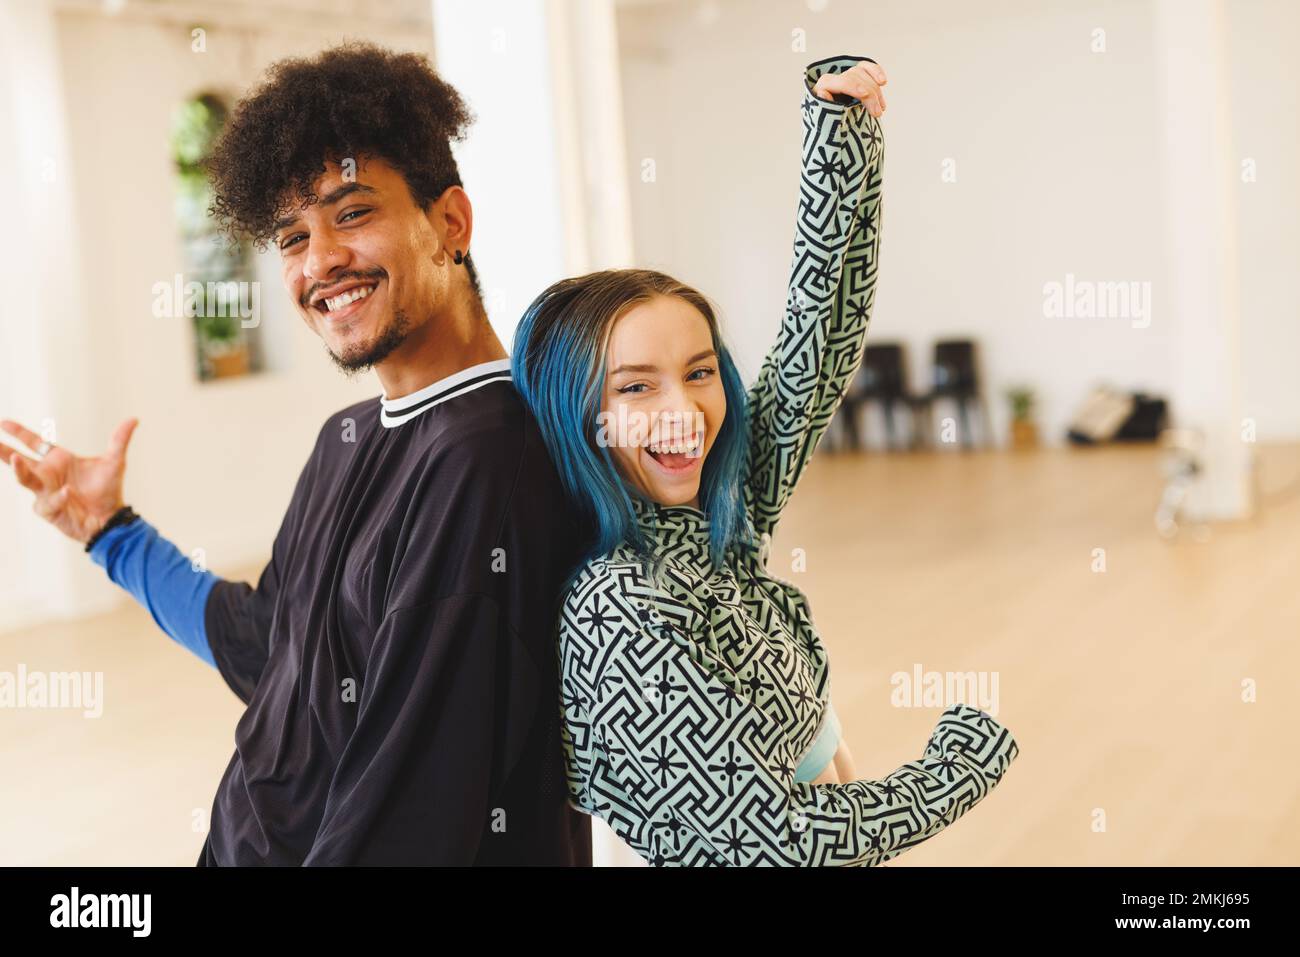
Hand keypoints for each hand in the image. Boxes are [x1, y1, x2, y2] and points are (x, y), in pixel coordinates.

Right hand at [0, 417, 137, 543]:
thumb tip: (134, 419)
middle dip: (5, 451)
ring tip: (16, 459)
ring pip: (25, 480)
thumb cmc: (108, 490)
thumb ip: (119, 441)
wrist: (110, 518)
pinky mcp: (49, 510)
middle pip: (19, 460)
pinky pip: (48, 502)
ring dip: (20, 470)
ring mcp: (45, 492)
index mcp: (57, 460)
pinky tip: (66, 491)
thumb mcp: (114, 462)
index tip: (3, 423)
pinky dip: (57, 497)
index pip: (34, 443)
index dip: (19, 433)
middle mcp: (47, 475)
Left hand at [812, 59, 887, 116]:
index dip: (853, 86)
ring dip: (876, 90)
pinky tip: (883, 82)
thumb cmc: (826, 121)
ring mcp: (845, 75)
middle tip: (878, 114)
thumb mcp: (823, 117)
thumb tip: (822, 92)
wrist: (828, 121)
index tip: (865, 94)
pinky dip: (876, 72)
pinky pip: (867, 67)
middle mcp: (835, 77)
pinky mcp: (855, 74)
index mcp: (824, 86)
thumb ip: (824, 105)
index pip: (841, 82)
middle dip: (869, 95)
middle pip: (855, 78)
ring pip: (863, 74)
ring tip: (881, 108)